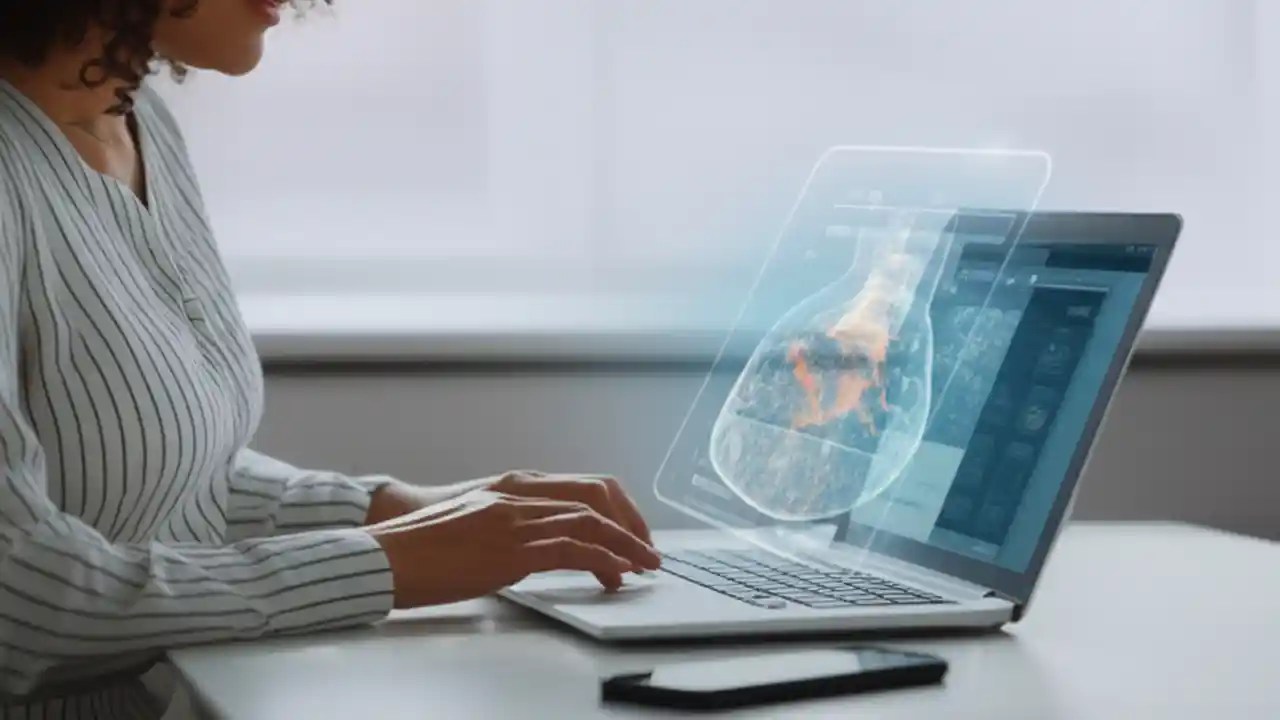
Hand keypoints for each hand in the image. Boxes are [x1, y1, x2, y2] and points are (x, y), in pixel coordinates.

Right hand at [367, 470, 651, 545]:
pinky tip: (615, 574)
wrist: (386, 552)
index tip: (632, 530)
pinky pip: (571, 549)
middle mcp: (518, 495)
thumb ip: (509, 524)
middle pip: (596, 497)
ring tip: (643, 566)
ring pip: (589, 522)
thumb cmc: (421, 545)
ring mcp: (515, 520)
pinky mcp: (510, 549)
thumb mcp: (474, 522)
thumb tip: (541, 546)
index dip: (617, 507)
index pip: (583, 485)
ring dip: (624, 545)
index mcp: (511, 486)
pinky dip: (601, 560)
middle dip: (629, 524)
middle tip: (647, 550)